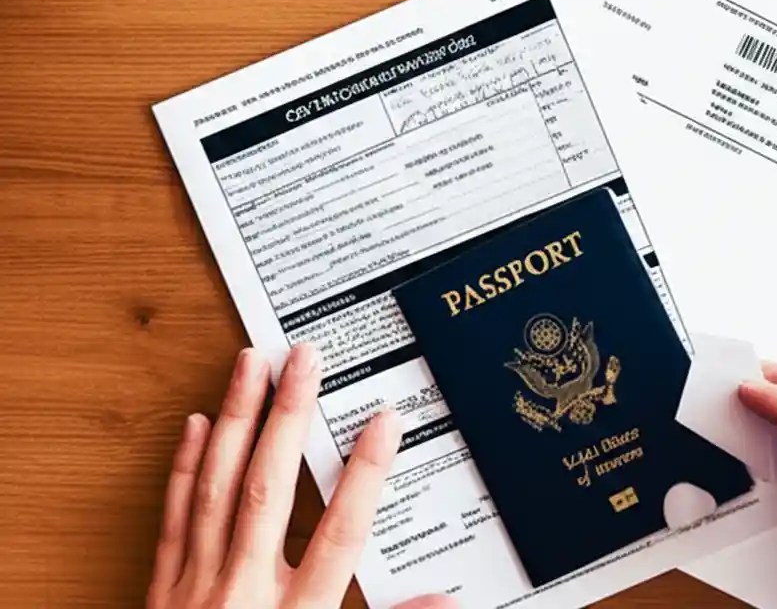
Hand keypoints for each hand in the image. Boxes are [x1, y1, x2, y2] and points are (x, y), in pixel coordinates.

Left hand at [148, 344, 455, 608]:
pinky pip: (175, 516)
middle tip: (303, 358)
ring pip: (217, 488)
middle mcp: (246, 593)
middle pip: (269, 490)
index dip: (367, 473)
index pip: (341, 533)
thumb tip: (446, 601)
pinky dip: (185, 467)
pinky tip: (196, 423)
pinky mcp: (164, 589)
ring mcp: (198, 587)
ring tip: (250, 364)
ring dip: (236, 420)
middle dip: (289, 417)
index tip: (386, 420)